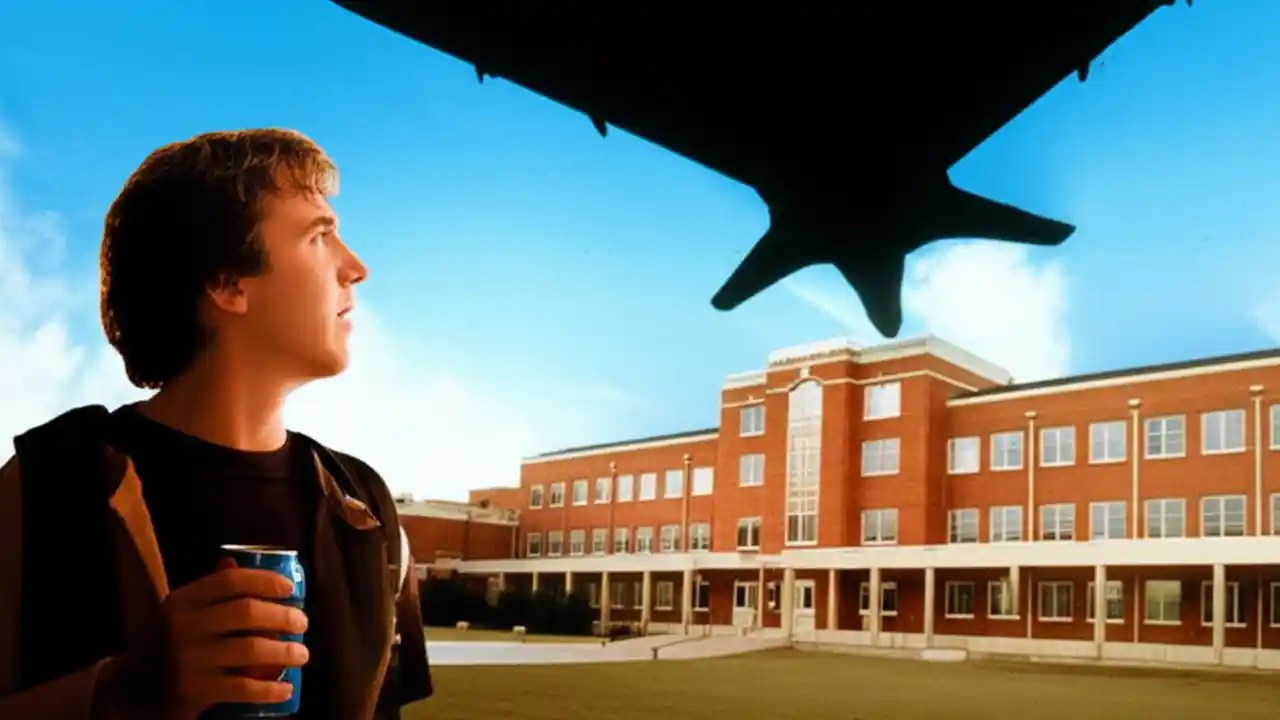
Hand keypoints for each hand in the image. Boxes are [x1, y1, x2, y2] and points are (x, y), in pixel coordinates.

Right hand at [95, 559, 308, 718]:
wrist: (130, 692)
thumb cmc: (165, 645)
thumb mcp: (179, 614)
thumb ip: (207, 592)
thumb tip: (238, 560)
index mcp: (181, 601)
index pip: (230, 580)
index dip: (265, 580)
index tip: (290, 588)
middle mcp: (182, 626)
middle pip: (247, 612)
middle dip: (283, 616)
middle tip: (303, 623)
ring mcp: (188, 659)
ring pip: (251, 649)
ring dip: (285, 652)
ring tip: (302, 654)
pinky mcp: (194, 691)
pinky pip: (243, 688)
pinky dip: (270, 689)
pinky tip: (286, 688)